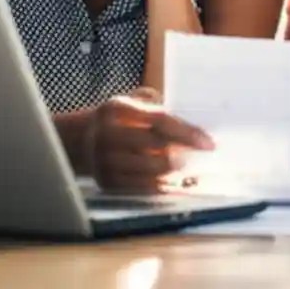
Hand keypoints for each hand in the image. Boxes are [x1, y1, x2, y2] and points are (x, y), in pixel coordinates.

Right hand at [84, 87, 214, 192]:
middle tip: (195, 156)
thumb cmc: (119, 120)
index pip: (160, 120)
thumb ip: (159, 108)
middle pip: (157, 146)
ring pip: (152, 169)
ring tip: (181, 166)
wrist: (80, 141)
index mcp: (117, 108)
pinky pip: (143, 188)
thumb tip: (192, 127)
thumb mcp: (133, 102)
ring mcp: (105, 161)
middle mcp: (108, 134)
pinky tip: (171, 182)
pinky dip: (162, 185)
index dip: (188, 133)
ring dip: (173, 170)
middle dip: (182, 152)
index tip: (209, 143)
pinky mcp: (107, 182)